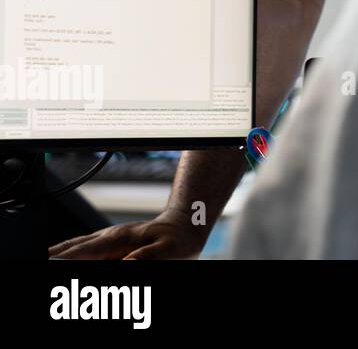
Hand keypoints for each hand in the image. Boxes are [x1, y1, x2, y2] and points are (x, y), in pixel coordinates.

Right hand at [49, 209, 207, 259]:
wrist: (185, 226)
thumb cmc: (178, 238)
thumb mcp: (169, 250)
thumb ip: (146, 259)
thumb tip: (124, 266)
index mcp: (116, 240)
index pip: (78, 253)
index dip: (59, 261)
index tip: (45, 265)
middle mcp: (104, 240)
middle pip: (67, 251)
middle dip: (50, 260)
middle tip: (35, 268)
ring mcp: (103, 244)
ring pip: (70, 251)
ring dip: (55, 258)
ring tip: (40, 264)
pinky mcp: (106, 250)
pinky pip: (80, 255)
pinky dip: (66, 259)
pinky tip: (58, 261)